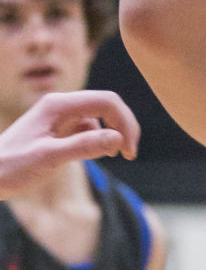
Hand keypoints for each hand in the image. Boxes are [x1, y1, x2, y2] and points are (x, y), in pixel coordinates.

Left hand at [0, 90, 138, 194]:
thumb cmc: (12, 167)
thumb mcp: (49, 158)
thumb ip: (83, 146)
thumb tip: (117, 138)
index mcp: (58, 105)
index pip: (106, 102)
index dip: (124, 123)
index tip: (128, 152)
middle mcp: (60, 106)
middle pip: (107, 105)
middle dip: (123, 127)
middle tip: (129, 154)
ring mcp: (60, 117)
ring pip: (99, 118)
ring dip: (112, 134)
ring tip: (112, 156)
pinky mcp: (59, 130)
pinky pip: (88, 129)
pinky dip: (98, 140)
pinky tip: (94, 155)